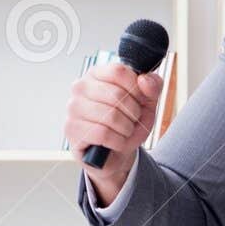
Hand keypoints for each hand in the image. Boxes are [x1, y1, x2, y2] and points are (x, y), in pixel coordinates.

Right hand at [66, 60, 163, 204]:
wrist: (115, 153)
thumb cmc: (127, 124)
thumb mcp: (146, 104)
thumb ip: (152, 87)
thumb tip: (144, 80)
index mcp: (97, 74)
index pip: (119, 72)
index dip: (137, 89)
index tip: (141, 100)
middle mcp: (80, 87)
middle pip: (117, 95)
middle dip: (134, 113)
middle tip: (132, 121)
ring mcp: (73, 108)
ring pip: (111, 116)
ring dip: (126, 129)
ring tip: (124, 132)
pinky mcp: (72, 129)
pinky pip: (102, 134)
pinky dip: (117, 141)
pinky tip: (116, 142)